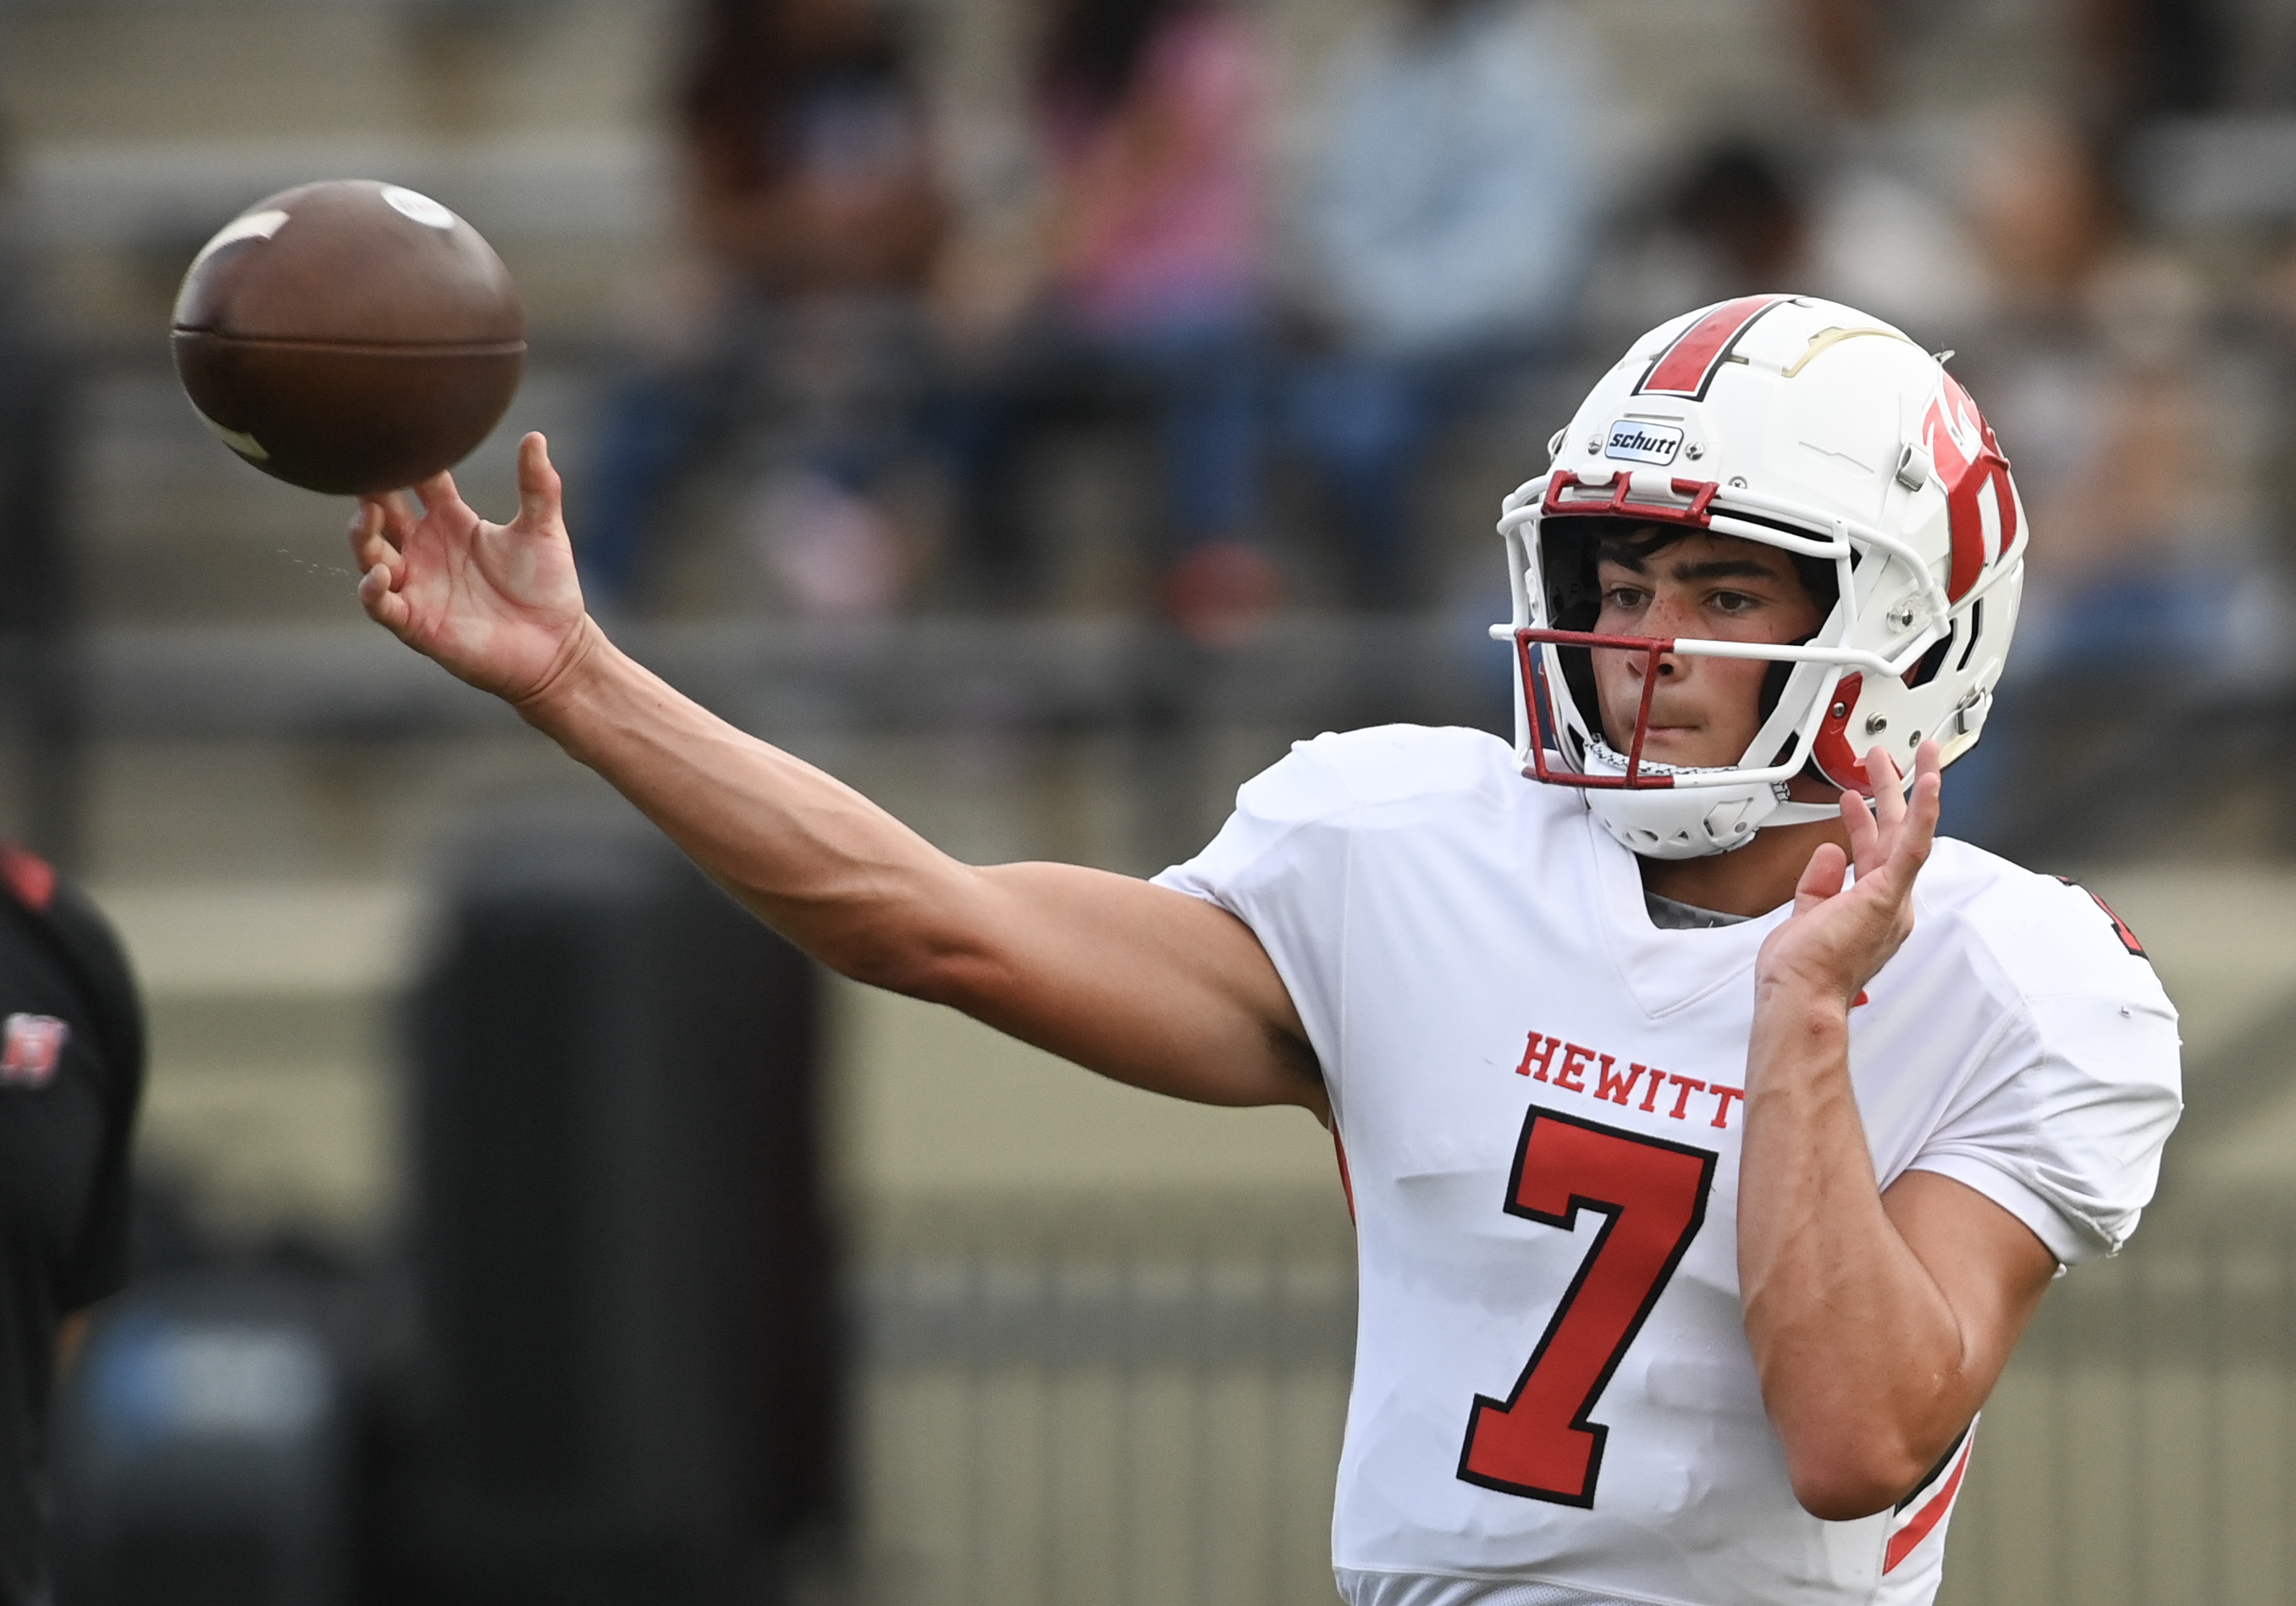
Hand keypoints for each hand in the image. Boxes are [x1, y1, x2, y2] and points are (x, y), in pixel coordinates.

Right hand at [348, 432, 596, 710]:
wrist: (556, 647)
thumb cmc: (548, 588)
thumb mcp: (543, 530)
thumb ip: (538, 486)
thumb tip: (536, 435)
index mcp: (451, 521)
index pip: (417, 482)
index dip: (406, 461)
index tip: (392, 435)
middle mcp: (425, 549)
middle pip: (381, 513)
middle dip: (370, 493)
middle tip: (365, 472)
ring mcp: (417, 585)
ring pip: (371, 554)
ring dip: (363, 536)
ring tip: (368, 516)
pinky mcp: (417, 623)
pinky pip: (381, 605)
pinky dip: (373, 590)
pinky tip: (381, 574)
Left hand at [1756, 742, 1941, 1008]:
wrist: (1800, 996)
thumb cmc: (1802, 972)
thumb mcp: (1805, 916)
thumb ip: (1818, 884)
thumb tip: (1827, 853)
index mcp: (1870, 909)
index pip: (1871, 854)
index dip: (1863, 822)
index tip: (1852, 798)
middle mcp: (1888, 903)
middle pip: (1894, 835)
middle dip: (1892, 794)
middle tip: (1887, 761)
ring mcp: (1892, 899)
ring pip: (1908, 832)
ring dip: (1912, 789)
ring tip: (1915, 754)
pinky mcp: (1888, 894)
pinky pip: (1913, 846)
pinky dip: (1923, 813)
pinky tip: (1929, 783)